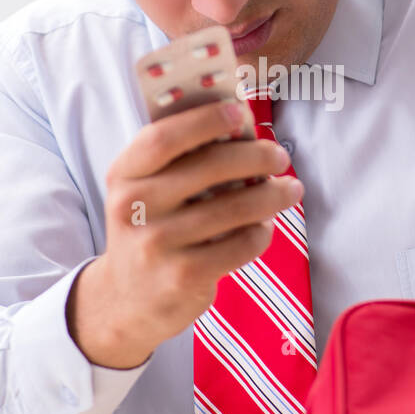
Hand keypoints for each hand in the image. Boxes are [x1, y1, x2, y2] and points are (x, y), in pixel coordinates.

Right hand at [67, 99, 302, 368]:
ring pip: (234, 208)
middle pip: (209, 168)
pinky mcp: (182, 277)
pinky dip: (260, 232)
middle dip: (256, 156)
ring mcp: (156, 244)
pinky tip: (263, 227)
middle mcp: (134, 207)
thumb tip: (239, 122)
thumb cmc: (150, 229)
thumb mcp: (145, 190)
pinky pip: (240, 245)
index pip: (163, 137)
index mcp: (124, 175)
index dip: (205, 120)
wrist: (127, 300)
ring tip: (291, 190)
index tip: (241, 113)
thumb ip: (179, 158)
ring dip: (273, 195)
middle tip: (281, 156)